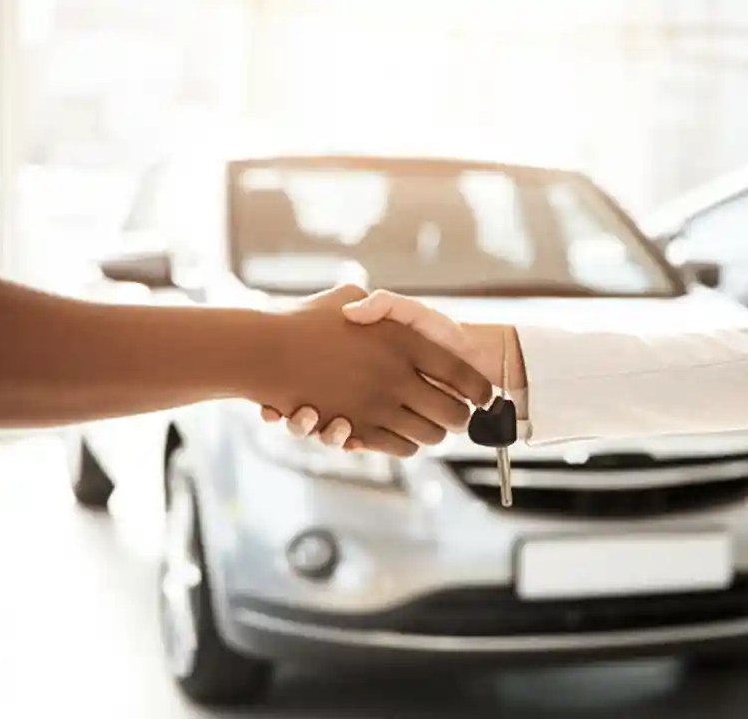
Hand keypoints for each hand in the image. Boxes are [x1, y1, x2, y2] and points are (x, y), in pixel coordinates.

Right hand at [252, 285, 492, 456]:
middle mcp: (396, 376)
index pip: (463, 374)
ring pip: (429, 436)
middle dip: (462, 419)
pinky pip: (399, 447)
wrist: (262, 351)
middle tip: (462, 417)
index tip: (484, 395)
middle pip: (453, 414)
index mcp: (403, 341)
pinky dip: (407, 444)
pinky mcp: (357, 429)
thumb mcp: (348, 299)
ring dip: (435, 434)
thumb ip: (381, 306)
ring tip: (434, 426)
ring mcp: (377, 406)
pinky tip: (405, 434)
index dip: (480, 389)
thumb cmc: (305, 321)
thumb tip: (408, 322)